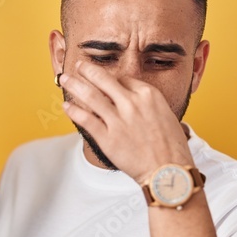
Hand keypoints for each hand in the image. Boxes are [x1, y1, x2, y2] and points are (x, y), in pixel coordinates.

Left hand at [60, 61, 192, 182]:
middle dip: (88, 70)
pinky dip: (74, 111)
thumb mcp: (167, 115)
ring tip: (65, 79)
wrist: (168, 171)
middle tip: (79, 65)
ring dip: (75, 85)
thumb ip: (148, 105)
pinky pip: (86, 120)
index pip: (124, 79)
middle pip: (104, 80)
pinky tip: (66, 106)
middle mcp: (132, 103)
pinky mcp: (107, 138)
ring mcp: (118, 120)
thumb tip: (133, 101)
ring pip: (90, 96)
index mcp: (149, 95)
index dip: (112, 79)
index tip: (104, 80)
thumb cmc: (172, 148)